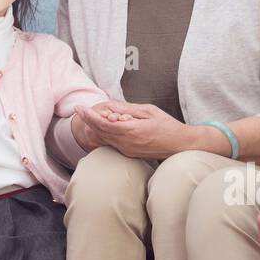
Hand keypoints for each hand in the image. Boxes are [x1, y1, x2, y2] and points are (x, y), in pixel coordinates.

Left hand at [73, 101, 191, 159]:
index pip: (103, 124)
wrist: (179, 145)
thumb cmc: (167, 125)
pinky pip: (111, 143)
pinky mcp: (128, 153)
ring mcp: (127, 150)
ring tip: (92, 115)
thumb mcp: (148, 111)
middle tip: (81, 109)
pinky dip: (104, 133)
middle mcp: (127, 143)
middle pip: (99, 132)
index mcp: (132, 131)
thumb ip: (127, 109)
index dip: (89, 116)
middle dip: (88, 120)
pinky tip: (105, 125)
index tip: (80, 108)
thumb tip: (110, 106)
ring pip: (103, 138)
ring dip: (95, 127)